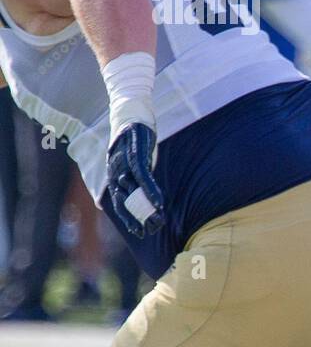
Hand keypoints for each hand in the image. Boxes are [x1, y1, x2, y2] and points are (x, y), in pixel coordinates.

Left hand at [105, 123, 165, 237]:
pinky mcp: (135, 155)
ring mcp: (125, 164)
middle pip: (127, 201)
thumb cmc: (134, 139)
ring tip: (158, 221)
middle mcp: (116, 172)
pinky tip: (158, 203)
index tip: (139, 232)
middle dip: (138, 218)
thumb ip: (136, 176)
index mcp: (115, 176)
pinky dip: (150, 191)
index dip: (128, 218)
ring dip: (146, 208)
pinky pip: (143, 177)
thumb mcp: (134, 160)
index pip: (120, 203)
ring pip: (135, 192)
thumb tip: (143, 191)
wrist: (130, 113)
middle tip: (151, 231)